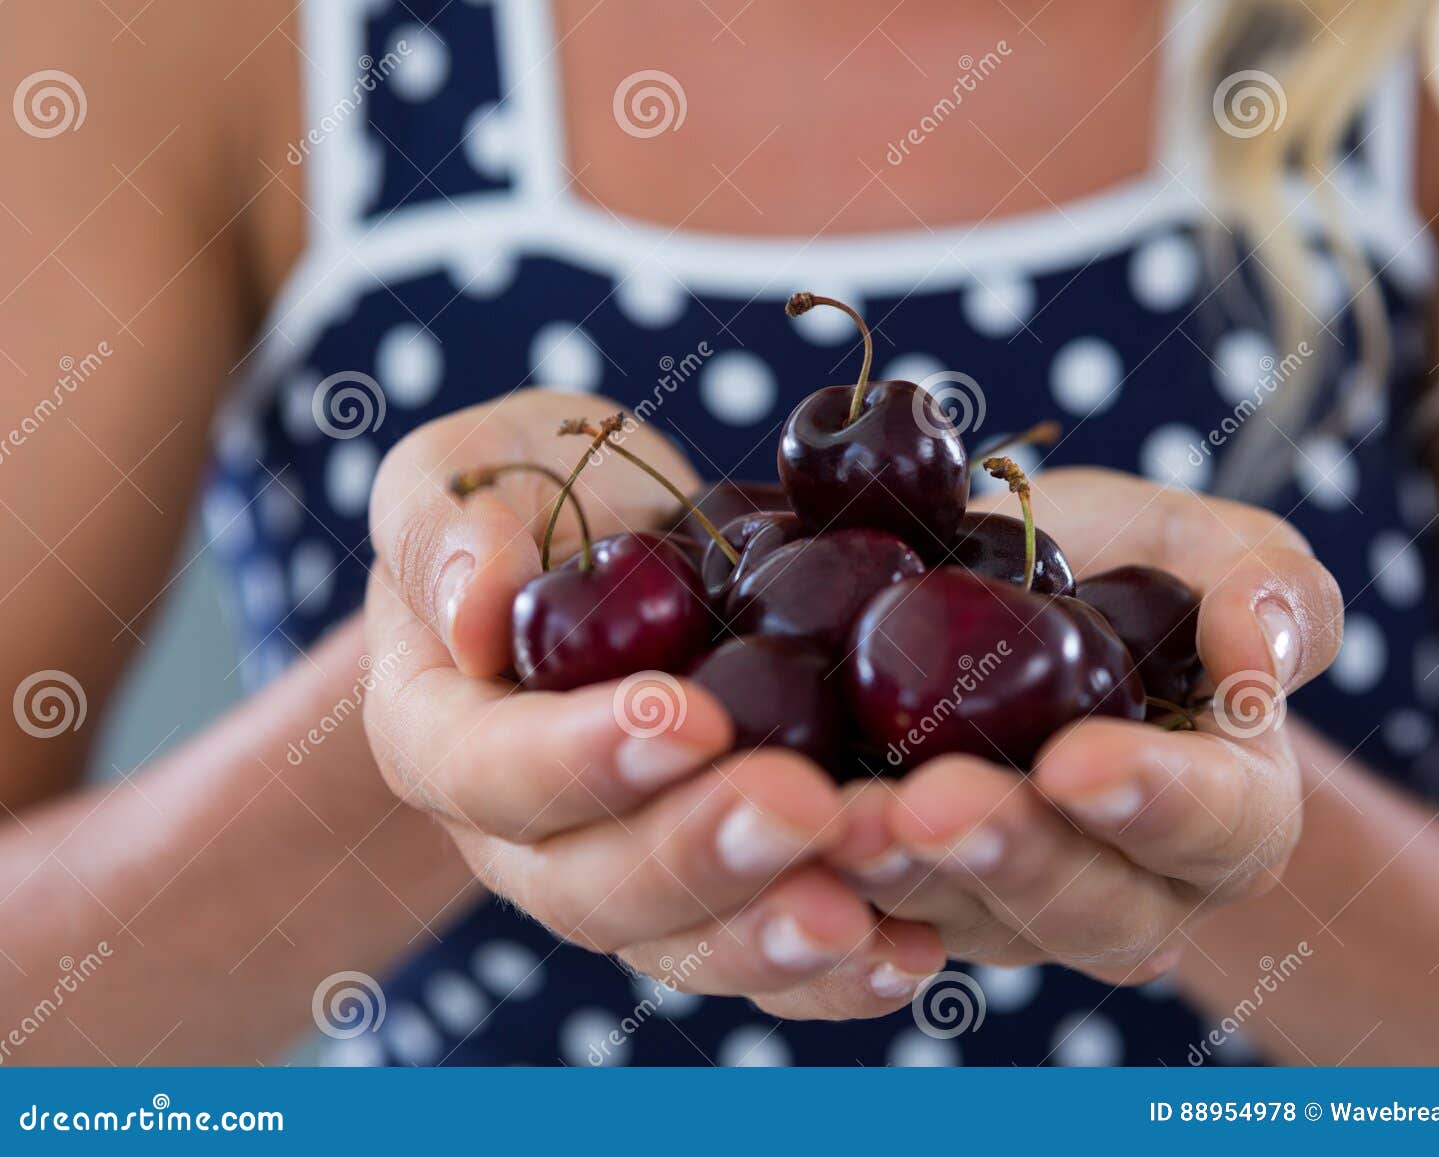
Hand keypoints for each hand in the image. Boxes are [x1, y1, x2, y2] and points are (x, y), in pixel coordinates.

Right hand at [362, 391, 941, 1016]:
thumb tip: (478, 610)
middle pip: (591, 888)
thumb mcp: (471, 468)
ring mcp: (619, 879)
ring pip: (683, 945)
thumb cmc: (533, 492)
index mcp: (440, 734)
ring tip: (865, 912)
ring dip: (774, 935)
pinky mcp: (714, 895)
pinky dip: (839, 970)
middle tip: (803, 809)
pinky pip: (763, 956)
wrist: (612, 551)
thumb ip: (448, 523)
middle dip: (700, 856)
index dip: (580, 758)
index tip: (688, 717)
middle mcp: (521, 837)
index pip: (488, 770)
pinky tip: (913, 948)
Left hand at [828, 467, 1343, 984]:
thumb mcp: (1195, 545)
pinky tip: (783, 845)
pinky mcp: (922, 905)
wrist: (1002, 603)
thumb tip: (1256, 642)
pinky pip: (880, 917)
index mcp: (1227, 813)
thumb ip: (1264, 580)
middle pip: (1088, 904)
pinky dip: (827, 888)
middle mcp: (1132, 891)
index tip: (1076, 762)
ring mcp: (1018, 912)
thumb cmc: (1116, 570)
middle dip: (1009, 856)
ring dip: (902, 879)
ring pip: (969, 921)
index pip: (1219, 824)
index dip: (1156, 800)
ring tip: (840, 820)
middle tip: (931, 806)